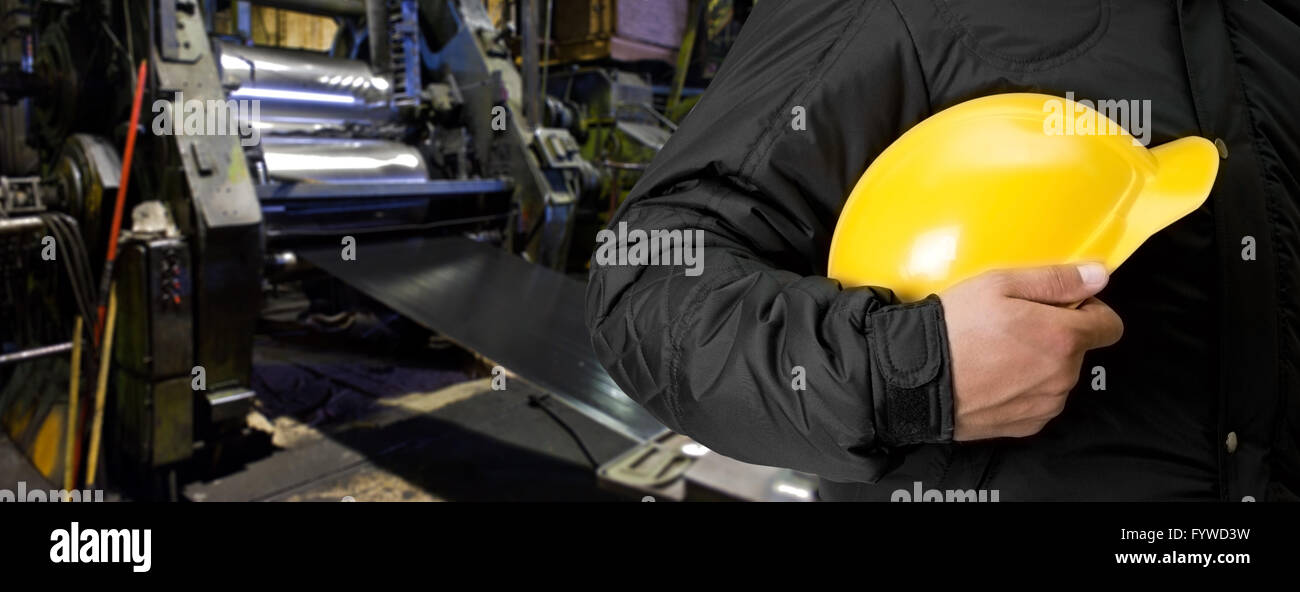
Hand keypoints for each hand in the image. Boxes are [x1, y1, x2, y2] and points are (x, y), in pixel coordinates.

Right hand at [938, 263, 1123, 440]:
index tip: (1058, 306)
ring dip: (1040, 365)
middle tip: (1012, 327)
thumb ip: (1057, 280)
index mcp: (1063, 337)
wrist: (915, 380)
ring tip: (997, 354)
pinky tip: (993, 378)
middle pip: (1079, 350)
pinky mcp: (1026, 426)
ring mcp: (1045, 405)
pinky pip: (1039, 401)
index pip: (1110, 325)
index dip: (1087, 310)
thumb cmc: (954, 328)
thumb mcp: (1000, 285)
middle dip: (1055, 336)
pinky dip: (1023, 390)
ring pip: (1058, 377)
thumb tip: (1099, 276)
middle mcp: (1063, 376)